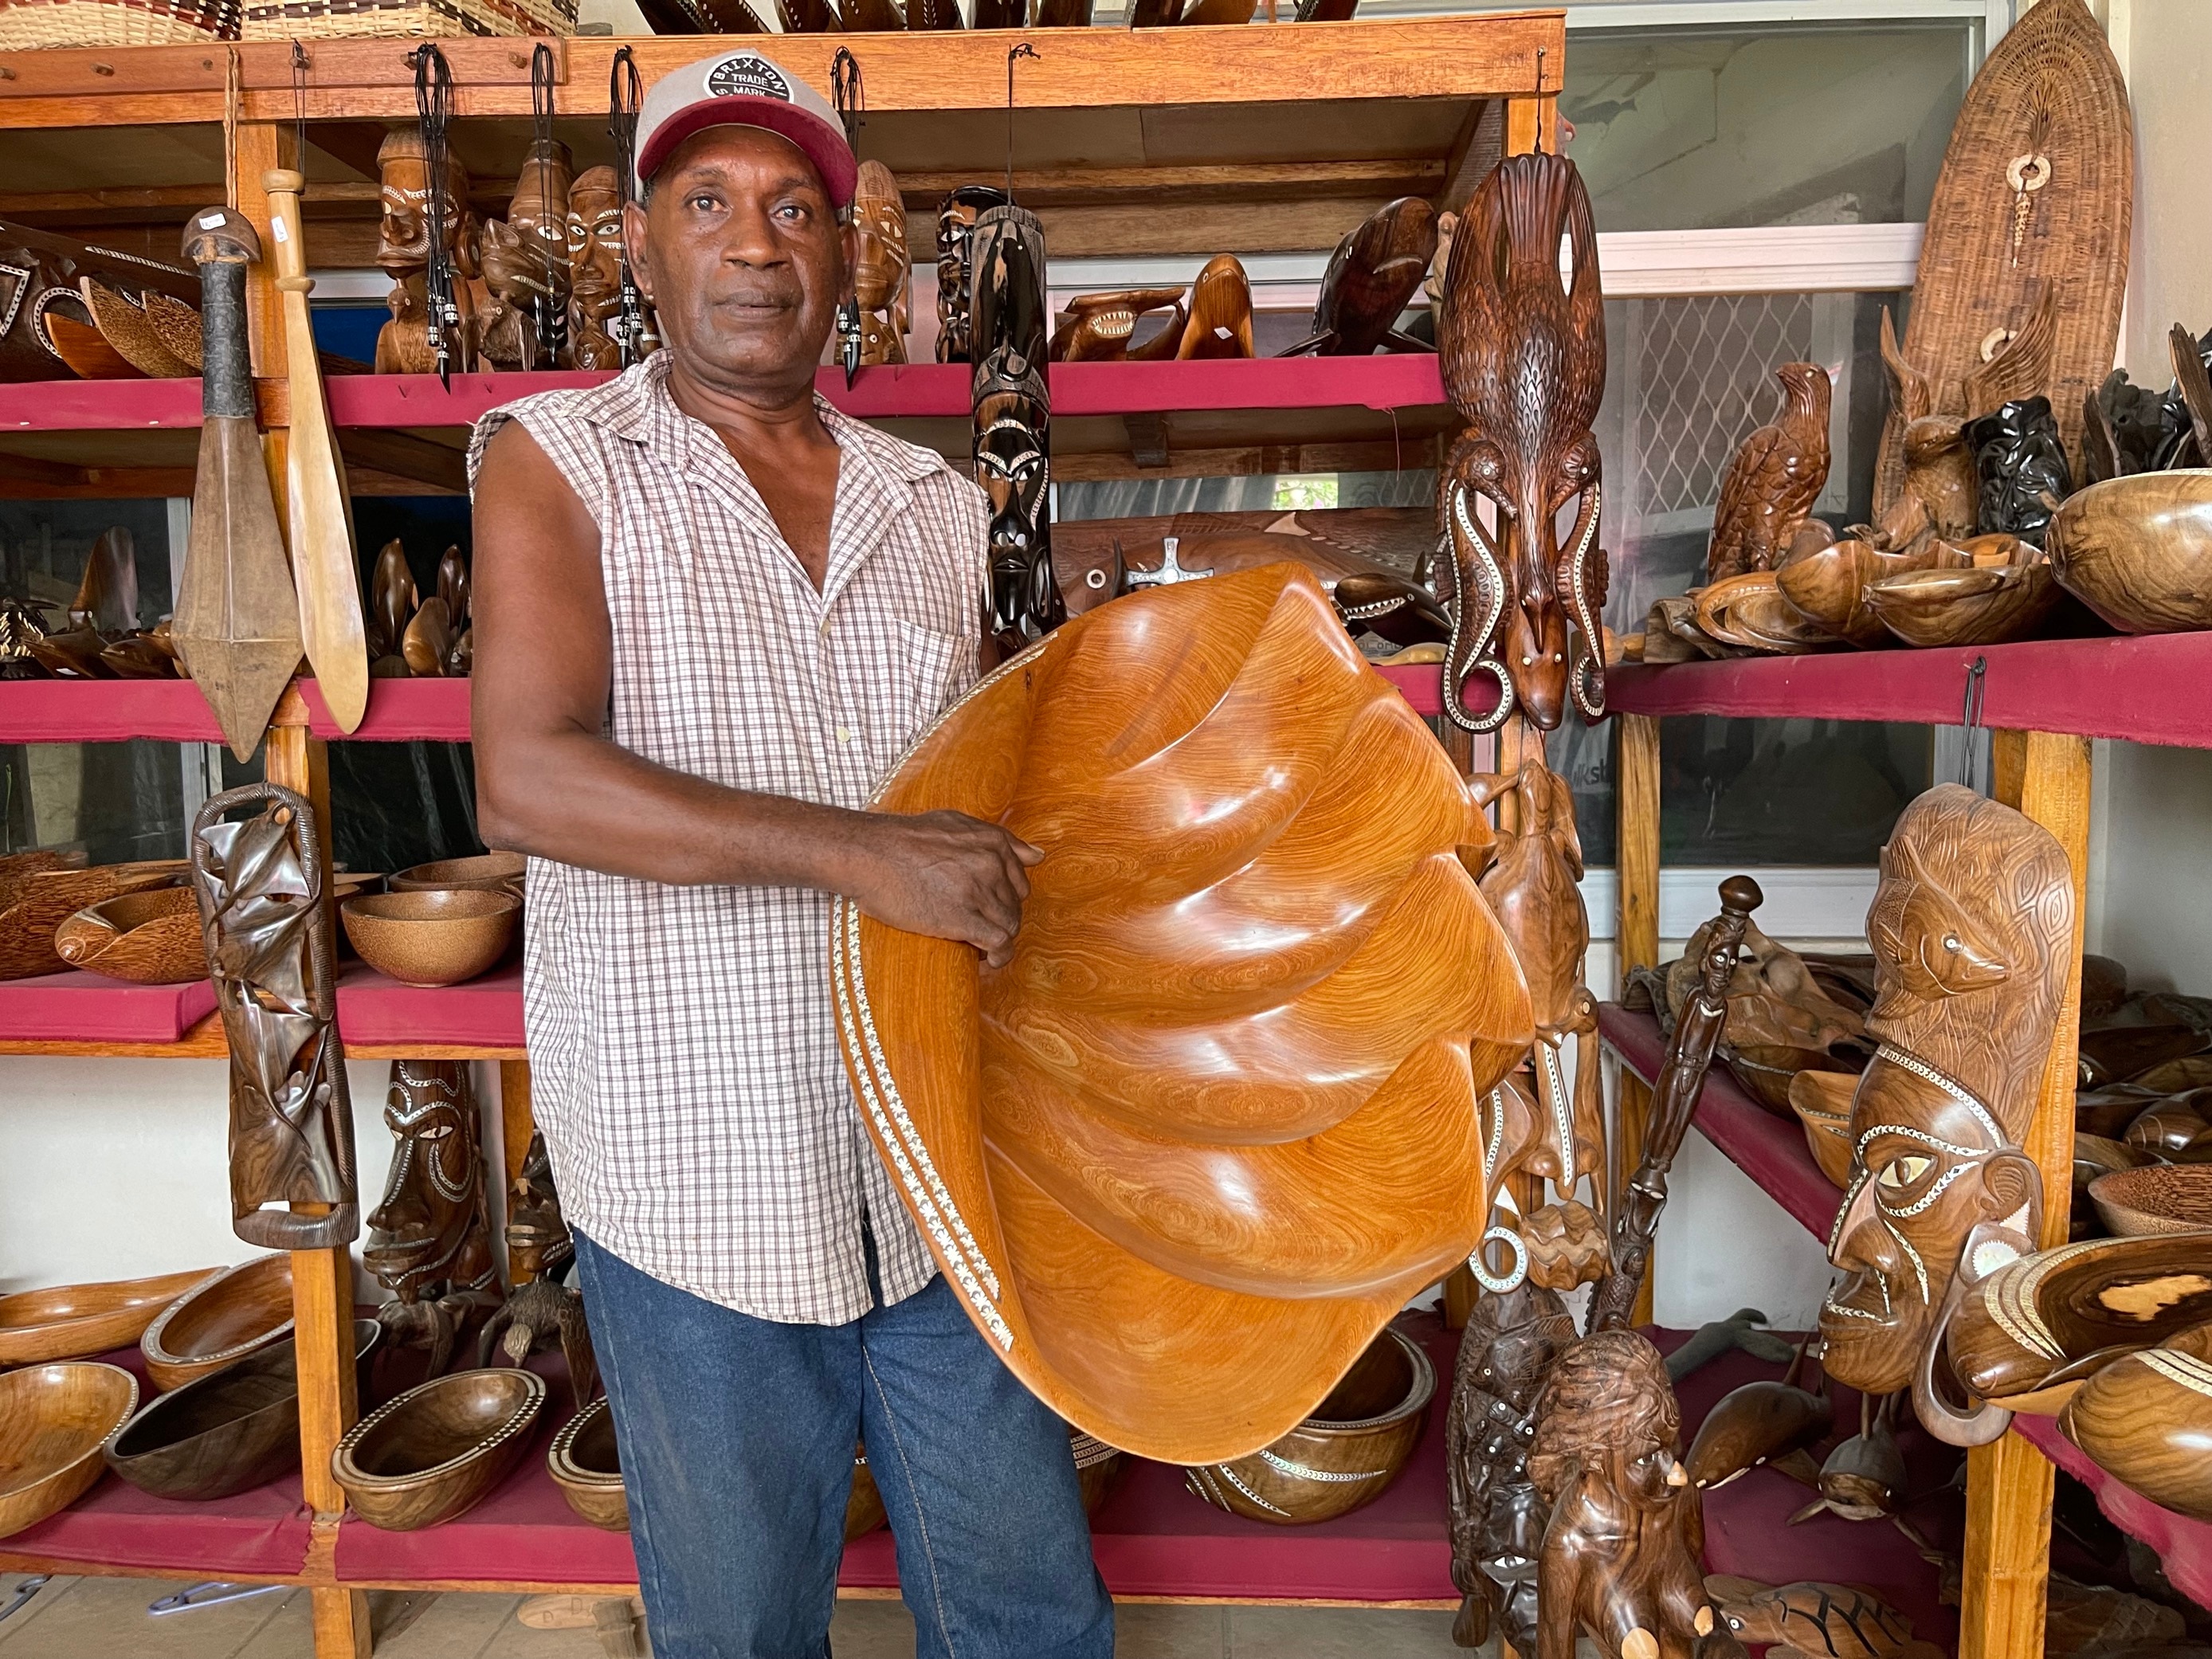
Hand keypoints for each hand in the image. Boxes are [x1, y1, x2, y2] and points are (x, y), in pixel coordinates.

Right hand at [844, 809, 1043, 968]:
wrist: (868, 854)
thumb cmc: (905, 839)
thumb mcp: (957, 824)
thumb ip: (1000, 839)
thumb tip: (1039, 856)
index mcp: (992, 842)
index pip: (1019, 881)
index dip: (1005, 900)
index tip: (988, 909)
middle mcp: (991, 865)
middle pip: (1015, 906)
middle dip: (999, 920)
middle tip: (976, 928)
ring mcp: (977, 892)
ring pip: (1009, 925)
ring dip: (997, 940)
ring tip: (977, 945)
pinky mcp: (961, 918)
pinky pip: (998, 943)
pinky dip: (998, 956)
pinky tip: (987, 961)